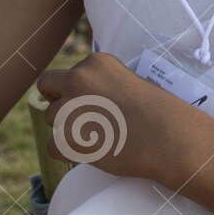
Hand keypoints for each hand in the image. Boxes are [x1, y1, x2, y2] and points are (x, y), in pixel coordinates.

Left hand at [38, 53, 190, 183]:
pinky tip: (92, 150)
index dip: (72, 88)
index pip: (68, 72)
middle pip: (47, 87)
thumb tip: (85, 99)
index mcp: (95, 62)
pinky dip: (68, 152)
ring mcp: (68, 108)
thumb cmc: (156, 111)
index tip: (86, 100)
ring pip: (51, 119)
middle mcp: (77, 79)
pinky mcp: (65, 138)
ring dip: (67, 128)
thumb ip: (103, 84)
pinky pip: (53, 146)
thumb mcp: (129, 81)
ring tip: (97, 137)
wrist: (166, 136)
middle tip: (75, 116)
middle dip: (58, 100)